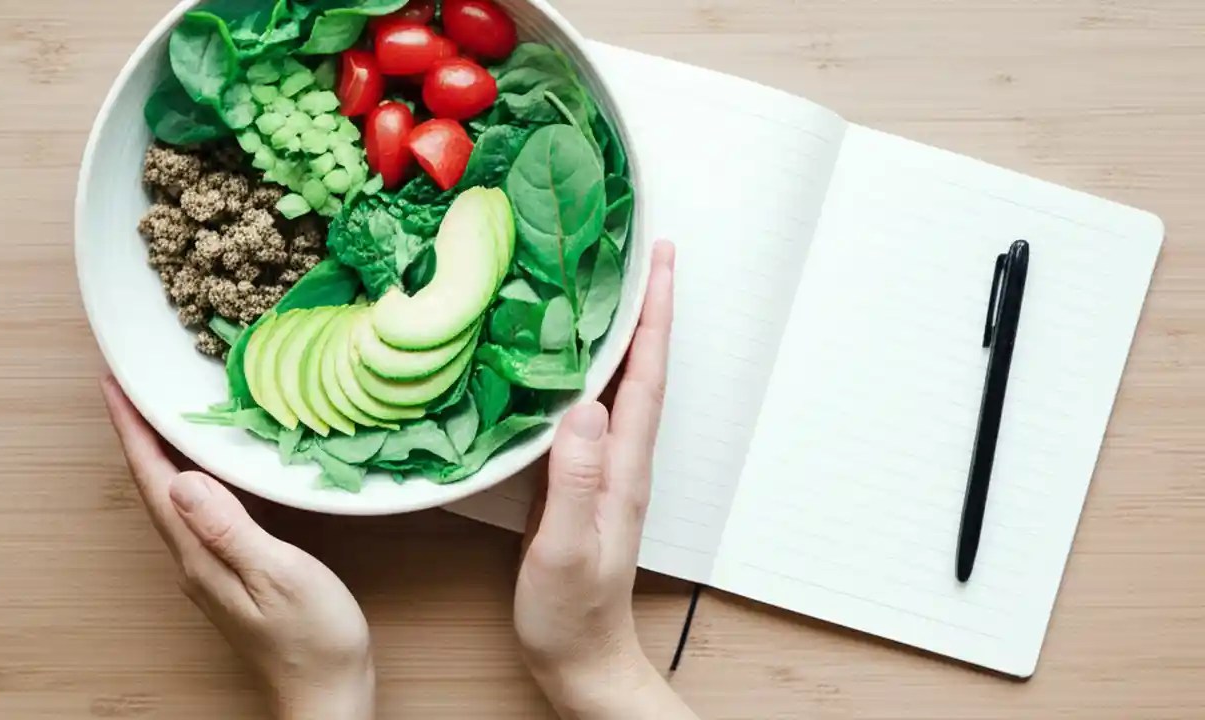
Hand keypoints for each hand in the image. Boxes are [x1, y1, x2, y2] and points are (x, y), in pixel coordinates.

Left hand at [102, 379, 373, 719]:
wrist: (326, 692)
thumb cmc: (312, 638)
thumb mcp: (277, 575)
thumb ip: (229, 529)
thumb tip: (182, 481)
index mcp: (200, 556)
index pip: (155, 483)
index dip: (133, 432)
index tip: (114, 388)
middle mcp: (194, 560)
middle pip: (154, 487)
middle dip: (138, 435)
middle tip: (130, 389)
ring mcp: (211, 568)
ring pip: (175, 499)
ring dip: (162, 454)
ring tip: (159, 414)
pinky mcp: (232, 572)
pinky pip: (200, 513)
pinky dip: (195, 477)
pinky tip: (209, 467)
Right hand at [516, 241, 696, 719]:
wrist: (580, 656)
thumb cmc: (570, 612)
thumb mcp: (565, 548)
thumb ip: (572, 480)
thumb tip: (583, 407)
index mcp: (622, 467)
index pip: (646, 376)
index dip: (654, 315)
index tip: (660, 258)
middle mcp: (620, 459)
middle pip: (639, 368)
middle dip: (644, 305)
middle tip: (636, 247)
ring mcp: (601, 468)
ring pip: (616, 383)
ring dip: (619, 330)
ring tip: (604, 281)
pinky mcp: (578, 479)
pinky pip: (587, 408)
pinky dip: (585, 369)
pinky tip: (563, 355)